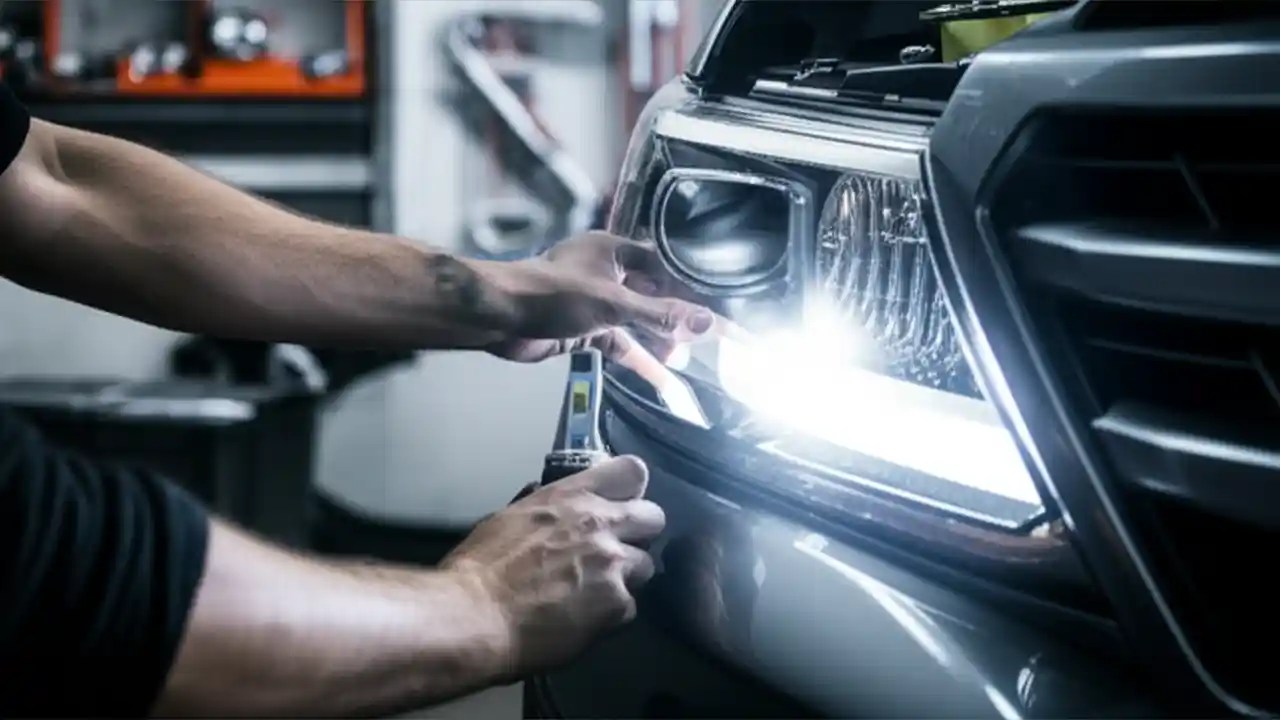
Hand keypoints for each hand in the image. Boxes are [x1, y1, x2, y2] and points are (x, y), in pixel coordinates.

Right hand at [439, 456, 663, 679]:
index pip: (632, 472)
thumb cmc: (479, 568)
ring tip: (594, 592)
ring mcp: (613, 563)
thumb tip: (560, 511)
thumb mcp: (512, 517)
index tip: (619, 504)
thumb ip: (551, 511)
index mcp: (572, 496)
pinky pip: (629, 606)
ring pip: (646, 565)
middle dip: (638, 534)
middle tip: (613, 551)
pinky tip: (583, 620)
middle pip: (654, 517)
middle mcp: (600, 522)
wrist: (474, 616)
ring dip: (625, 577)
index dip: (630, 490)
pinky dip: (610, 615)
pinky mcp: (617, 605)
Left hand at [484, 231, 715, 364]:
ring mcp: (593, 301)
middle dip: (672, 318)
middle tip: (698, 340)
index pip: (661, 264)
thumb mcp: (615, 303)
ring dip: (655, 340)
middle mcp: (604, 272)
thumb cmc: (555, 295)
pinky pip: (617, 342)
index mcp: (612, 250)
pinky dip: (634, 356)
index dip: (686, 286)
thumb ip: (660, 314)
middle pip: (649, 294)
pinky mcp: (582, 328)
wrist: (501, 318)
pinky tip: (657, 373)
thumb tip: (706, 321)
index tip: (710, 308)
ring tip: (682, 359)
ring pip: (634, 321)